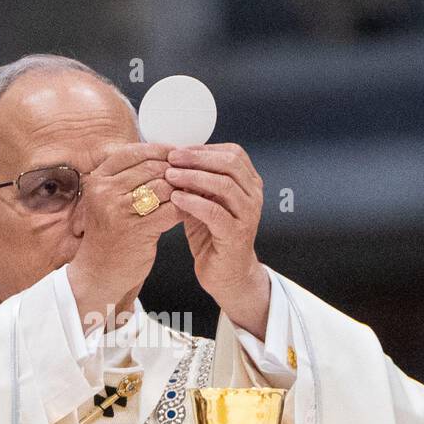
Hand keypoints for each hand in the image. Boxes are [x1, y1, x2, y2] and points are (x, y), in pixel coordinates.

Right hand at [67, 142, 179, 332]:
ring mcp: (119, 211)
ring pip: (163, 187)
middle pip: (151, 168)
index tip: (179, 153)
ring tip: (195, 190)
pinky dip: (185, 207)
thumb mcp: (108, 199)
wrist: (99, 273)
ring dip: (183, 188)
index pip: (133, 152)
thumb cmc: (110, 234)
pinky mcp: (137, 230)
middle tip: (194, 173)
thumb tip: (163, 154)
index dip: (160, 150)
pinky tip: (193, 209)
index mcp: (98, 180)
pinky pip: (171, 210)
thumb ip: (128, 177)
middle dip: (175, 170)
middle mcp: (105, 192)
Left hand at [164, 143, 270, 339]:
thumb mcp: (205, 201)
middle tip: (172, 158)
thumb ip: (196, 182)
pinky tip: (177, 198)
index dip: (203, 149)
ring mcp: (248, 215)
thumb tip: (172, 159)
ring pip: (224, 185)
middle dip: (197, 158)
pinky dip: (194, 202)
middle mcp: (253, 196)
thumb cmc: (212, 235)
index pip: (232, 153)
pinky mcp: (236, 235)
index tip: (177, 150)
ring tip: (170, 176)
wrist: (226, 274)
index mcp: (249, 183)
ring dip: (193, 177)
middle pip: (230, 164)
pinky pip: (215, 212)